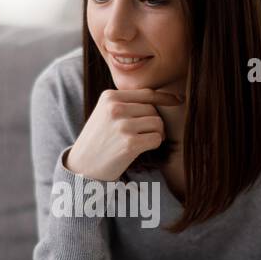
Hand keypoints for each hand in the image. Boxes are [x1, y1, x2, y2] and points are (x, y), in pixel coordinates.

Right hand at [65, 87, 183, 180]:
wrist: (81, 166)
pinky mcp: (129, 143)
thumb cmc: (98, 140)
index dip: (165, 97)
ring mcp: (122, 125)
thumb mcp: (105, 113)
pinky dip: (153, 144)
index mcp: (109, 97)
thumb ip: (126, 103)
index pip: (146, 93)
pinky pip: (156, 138)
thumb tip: (163, 97)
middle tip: (144, 134)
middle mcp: (115, 108)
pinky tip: (141, 149)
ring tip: (142, 141)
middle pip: (153, 109)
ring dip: (156, 133)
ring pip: (157, 123)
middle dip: (154, 122)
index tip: (178, 100)